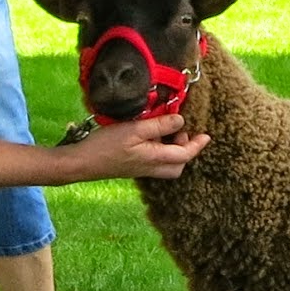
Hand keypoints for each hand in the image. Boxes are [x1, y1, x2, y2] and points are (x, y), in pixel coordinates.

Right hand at [75, 115, 208, 180]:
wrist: (82, 163)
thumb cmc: (107, 145)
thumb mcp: (135, 129)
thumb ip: (160, 125)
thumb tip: (180, 121)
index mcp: (155, 159)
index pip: (185, 154)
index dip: (197, 145)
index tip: (207, 135)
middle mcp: (151, 168)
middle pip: (178, 165)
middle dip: (185, 150)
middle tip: (179, 131)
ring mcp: (140, 169)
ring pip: (166, 165)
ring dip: (171, 149)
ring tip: (163, 129)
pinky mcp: (131, 167)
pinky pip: (153, 162)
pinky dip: (158, 150)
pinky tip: (148, 136)